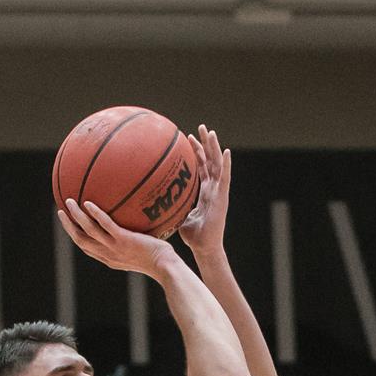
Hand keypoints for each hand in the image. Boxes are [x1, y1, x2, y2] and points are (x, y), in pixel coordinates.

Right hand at [58, 199, 178, 278]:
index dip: (76, 236)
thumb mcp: (142, 253)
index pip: (88, 248)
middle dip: (68, 226)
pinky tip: (89, 203)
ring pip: (87, 231)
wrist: (166, 267)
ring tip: (69, 201)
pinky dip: (95, 214)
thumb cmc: (160, 261)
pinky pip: (105, 225)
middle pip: (80, 240)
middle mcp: (108, 254)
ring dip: (76, 217)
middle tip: (61, 211)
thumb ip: (135, 242)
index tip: (70, 225)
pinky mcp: (123, 240)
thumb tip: (139, 226)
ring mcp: (114, 247)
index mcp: (110, 259)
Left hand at [175, 125, 229, 256]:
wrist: (204, 247)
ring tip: (211, 132)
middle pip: (210, 161)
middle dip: (206, 144)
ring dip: (214, 148)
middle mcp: (212, 189)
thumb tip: (149, 199)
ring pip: (218, 165)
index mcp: (203, 192)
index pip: (201, 168)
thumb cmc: (192, 236)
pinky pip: (225, 178)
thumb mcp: (176, 215)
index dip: (196, 153)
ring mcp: (219, 192)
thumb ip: (169, 204)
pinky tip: (225, 151)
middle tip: (201, 128)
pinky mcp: (223, 197)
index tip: (187, 138)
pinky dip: (226, 164)